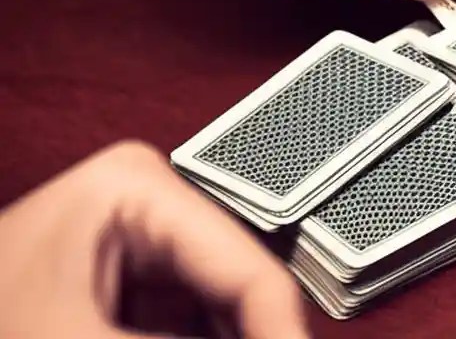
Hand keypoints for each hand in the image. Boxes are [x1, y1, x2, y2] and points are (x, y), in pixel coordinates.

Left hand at [0, 140, 308, 337]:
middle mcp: (143, 196)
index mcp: (136, 185)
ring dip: (229, 332)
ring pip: (218, 302)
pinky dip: (201, 336)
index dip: (282, 331)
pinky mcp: (121, 273)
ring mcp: (132, 233)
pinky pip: (188, 311)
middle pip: (238, 282)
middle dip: (252, 330)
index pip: (250, 267)